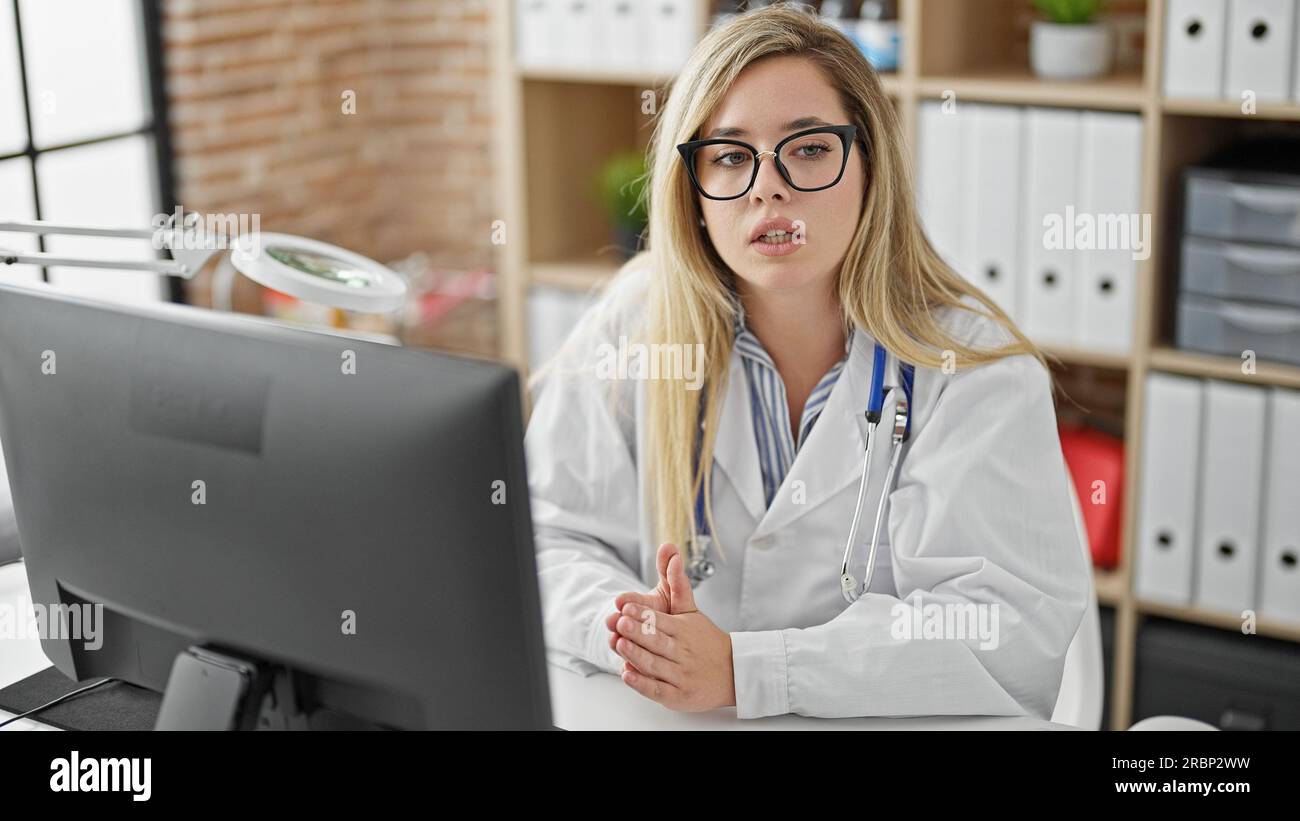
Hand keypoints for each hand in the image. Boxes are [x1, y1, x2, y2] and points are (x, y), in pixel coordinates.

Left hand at [605, 543, 735, 711]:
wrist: (732, 672)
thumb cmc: (705, 640)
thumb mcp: (691, 610)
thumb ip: (677, 583)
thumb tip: (670, 549)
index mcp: (685, 629)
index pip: (660, 620)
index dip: (642, 614)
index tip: (625, 606)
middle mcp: (683, 652)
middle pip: (657, 641)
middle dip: (637, 632)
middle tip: (619, 622)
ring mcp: (681, 675)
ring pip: (654, 665)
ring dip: (636, 655)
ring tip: (619, 645)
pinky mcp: (678, 696)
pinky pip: (657, 689)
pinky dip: (641, 683)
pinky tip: (627, 674)